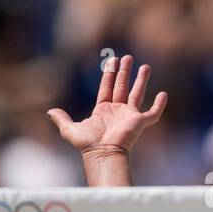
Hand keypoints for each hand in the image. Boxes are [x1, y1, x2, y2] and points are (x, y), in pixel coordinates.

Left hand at [47, 54, 167, 156]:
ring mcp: (129, 116)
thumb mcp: (69, 129)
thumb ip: (61, 119)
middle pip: (122, 87)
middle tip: (128, 57)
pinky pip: (153, 113)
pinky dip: (159, 105)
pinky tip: (163, 94)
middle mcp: (117, 111)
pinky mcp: (139, 122)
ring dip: (141, 80)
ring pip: (137, 94)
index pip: (107, 88)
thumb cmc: (87, 144)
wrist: (103, 154)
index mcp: (103, 110)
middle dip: (124, 72)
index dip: (109, 74)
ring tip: (145, 66)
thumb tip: (49, 112)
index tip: (113, 60)